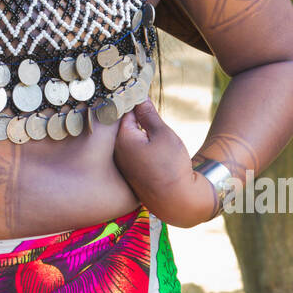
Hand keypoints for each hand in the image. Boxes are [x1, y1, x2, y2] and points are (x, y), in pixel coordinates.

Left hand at [112, 99, 218, 227]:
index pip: (125, 110)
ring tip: (151, 123)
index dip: (135, 101)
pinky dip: (139, 145)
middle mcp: (116, 151)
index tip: (141, 91)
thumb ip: (148, 114)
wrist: (176, 201)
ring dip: (138, 131)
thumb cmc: (171, 166)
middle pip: (124, 125)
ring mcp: (121, 163)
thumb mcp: (163, 134)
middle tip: (147, 105)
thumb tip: (139, 98)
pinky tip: (152, 146)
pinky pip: (132, 152)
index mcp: (122, 138)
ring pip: (129, 139)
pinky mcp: (129, 173)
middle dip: (135, 116)